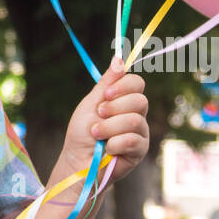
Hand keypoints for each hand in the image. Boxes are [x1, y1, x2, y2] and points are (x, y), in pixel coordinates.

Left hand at [63, 56, 148, 182]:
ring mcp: (140, 132)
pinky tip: (108, 148)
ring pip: (135, 120)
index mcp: (124, 100)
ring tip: (97, 134)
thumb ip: (107, 83)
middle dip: (114, 108)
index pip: (137, 83)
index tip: (106, 94)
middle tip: (98, 115)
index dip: (124, 86)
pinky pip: (134, 140)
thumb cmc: (82, 132)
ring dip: (109, 127)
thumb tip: (118, 58)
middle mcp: (136, 113)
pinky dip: (115, 143)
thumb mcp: (91, 103)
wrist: (78, 160)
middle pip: (139, 100)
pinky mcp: (140, 150)